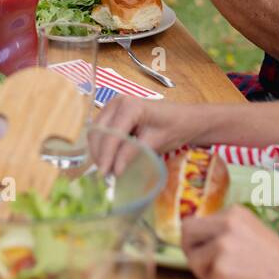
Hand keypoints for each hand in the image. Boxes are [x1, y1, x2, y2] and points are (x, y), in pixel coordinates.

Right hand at [90, 94, 208, 173]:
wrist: (182, 119)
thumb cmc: (173, 128)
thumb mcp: (155, 142)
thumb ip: (133, 153)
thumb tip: (115, 170)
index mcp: (130, 106)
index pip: (112, 133)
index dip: (107, 155)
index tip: (106, 174)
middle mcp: (117, 103)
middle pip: (99, 132)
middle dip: (100, 154)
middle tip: (105, 176)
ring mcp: (113, 107)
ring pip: (96, 132)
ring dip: (98, 152)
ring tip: (106, 170)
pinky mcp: (112, 115)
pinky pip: (101, 132)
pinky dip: (102, 147)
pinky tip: (108, 160)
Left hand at [181, 206, 278, 278]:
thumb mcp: (252, 231)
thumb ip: (226, 230)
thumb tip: (198, 236)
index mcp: (233, 212)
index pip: (196, 220)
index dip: (198, 237)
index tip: (204, 247)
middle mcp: (224, 224)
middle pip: (186, 233)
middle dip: (193, 249)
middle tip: (208, 263)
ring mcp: (220, 247)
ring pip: (192, 258)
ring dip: (205, 270)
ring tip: (230, 275)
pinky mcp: (219, 271)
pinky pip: (203, 277)